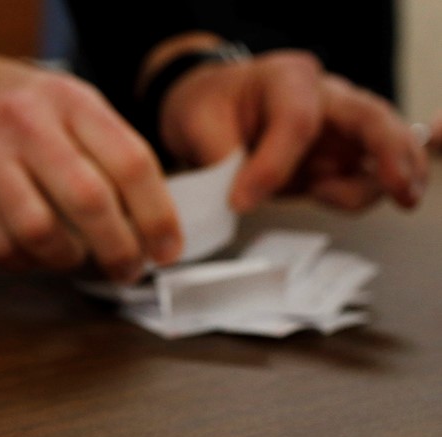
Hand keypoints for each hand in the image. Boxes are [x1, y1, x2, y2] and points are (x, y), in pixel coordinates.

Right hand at [0, 52, 182, 280]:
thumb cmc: (6, 104)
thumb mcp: (63, 101)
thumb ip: (104, 148)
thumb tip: (148, 217)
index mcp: (68, 99)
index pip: (130, 162)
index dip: (157, 215)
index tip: (167, 247)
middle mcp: (26, 123)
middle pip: (90, 201)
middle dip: (118, 248)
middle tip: (127, 268)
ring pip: (40, 231)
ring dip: (67, 258)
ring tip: (75, 259)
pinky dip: (24, 261)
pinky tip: (32, 253)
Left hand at [158, 49, 427, 211]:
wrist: (212, 108)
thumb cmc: (210, 105)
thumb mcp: (195, 121)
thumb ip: (218, 157)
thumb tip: (238, 196)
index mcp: (288, 78)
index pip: (297, 120)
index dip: (272, 166)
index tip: (240, 200)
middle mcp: (326, 97)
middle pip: (372, 119)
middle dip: (390, 153)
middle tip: (398, 188)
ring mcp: (339, 130)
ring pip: (381, 152)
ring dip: (377, 182)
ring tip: (327, 198)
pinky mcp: (341, 160)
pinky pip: (369, 177)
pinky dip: (369, 193)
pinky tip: (337, 201)